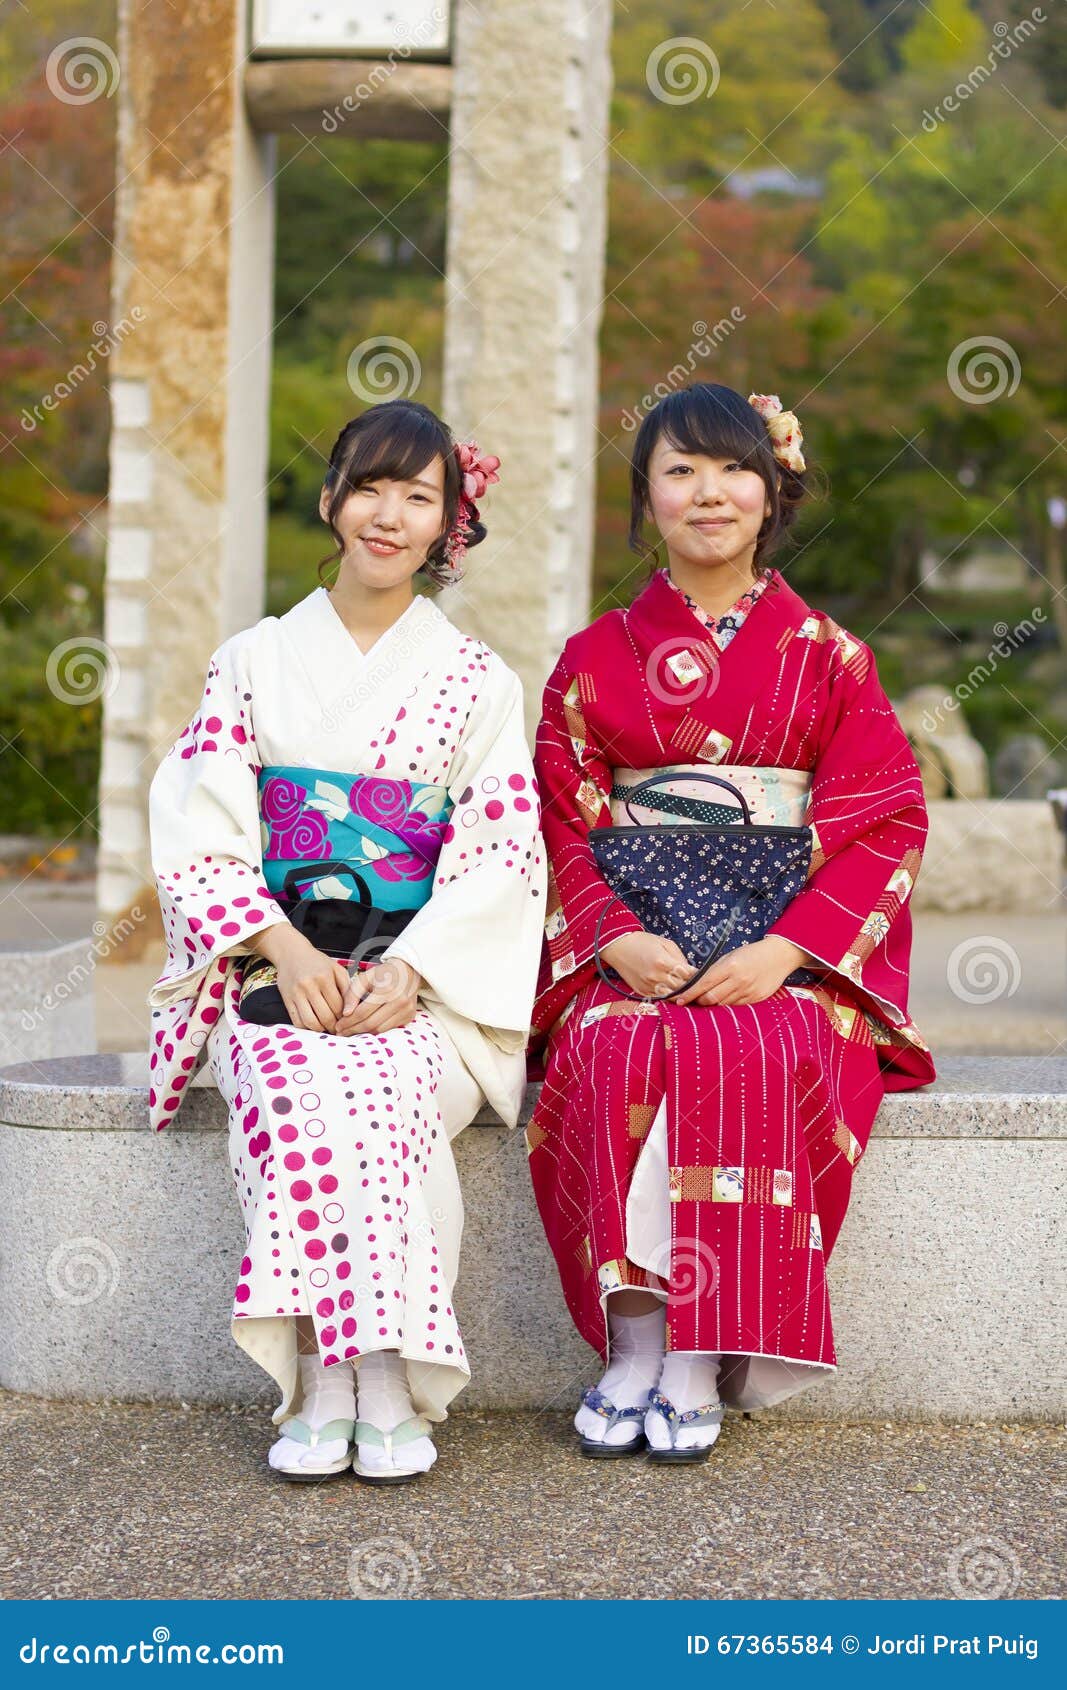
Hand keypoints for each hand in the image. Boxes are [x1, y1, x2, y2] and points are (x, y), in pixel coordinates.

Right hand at [248, 924, 349, 1031]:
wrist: (291, 953)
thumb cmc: (317, 962)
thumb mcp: (336, 968)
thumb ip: (347, 987)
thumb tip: (352, 1008)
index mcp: (324, 977)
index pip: (338, 1006)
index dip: (344, 1017)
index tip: (346, 1020)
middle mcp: (309, 986)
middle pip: (325, 1016)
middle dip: (334, 1026)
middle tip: (338, 1028)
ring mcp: (296, 994)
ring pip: (310, 1022)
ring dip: (321, 1030)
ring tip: (326, 1028)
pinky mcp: (286, 999)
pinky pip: (297, 1021)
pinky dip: (306, 1028)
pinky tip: (313, 1025)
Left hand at [335, 956, 421, 1035]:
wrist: (407, 971)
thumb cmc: (383, 974)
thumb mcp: (365, 978)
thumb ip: (352, 994)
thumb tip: (345, 1014)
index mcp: (386, 989)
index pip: (363, 1012)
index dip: (348, 1021)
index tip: (338, 1026)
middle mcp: (399, 1001)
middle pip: (371, 1023)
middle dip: (354, 1030)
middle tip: (341, 1032)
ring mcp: (406, 1010)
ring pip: (380, 1029)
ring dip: (364, 1033)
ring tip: (350, 1032)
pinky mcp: (409, 1017)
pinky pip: (388, 1029)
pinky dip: (375, 1031)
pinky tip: (365, 1029)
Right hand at [599, 930, 693, 998]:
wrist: (618, 946)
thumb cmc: (643, 942)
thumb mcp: (666, 943)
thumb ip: (680, 958)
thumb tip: (691, 972)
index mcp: (664, 962)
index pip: (689, 975)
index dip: (699, 977)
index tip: (704, 976)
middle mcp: (656, 977)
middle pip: (683, 989)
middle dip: (693, 988)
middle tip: (701, 987)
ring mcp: (648, 986)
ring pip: (673, 998)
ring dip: (682, 996)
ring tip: (690, 993)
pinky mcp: (642, 992)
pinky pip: (660, 1000)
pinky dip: (669, 998)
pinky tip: (675, 995)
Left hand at [672, 935, 811, 1008]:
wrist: (779, 956)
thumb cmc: (751, 954)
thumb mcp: (730, 957)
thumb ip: (715, 971)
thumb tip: (696, 985)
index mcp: (729, 966)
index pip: (703, 984)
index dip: (689, 994)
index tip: (679, 1000)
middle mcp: (738, 980)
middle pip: (711, 999)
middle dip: (699, 1002)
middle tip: (693, 1002)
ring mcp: (748, 991)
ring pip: (723, 1005)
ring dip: (713, 1006)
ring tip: (707, 1003)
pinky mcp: (756, 999)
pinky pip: (736, 1007)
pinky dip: (727, 1006)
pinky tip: (724, 1002)